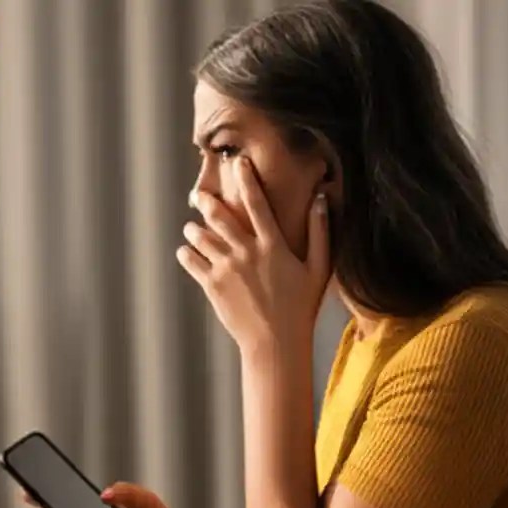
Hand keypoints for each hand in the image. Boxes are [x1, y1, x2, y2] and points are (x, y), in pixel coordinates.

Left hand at [178, 156, 330, 358]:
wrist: (275, 343)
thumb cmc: (300, 307)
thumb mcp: (318, 269)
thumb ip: (321, 233)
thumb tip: (321, 200)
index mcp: (273, 245)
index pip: (257, 203)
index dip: (246, 180)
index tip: (238, 163)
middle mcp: (247, 252)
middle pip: (219, 215)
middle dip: (207, 201)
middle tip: (201, 197)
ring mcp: (227, 268)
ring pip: (200, 236)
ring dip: (194, 229)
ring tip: (193, 229)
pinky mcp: (212, 285)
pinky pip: (190, 260)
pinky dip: (185, 253)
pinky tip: (187, 252)